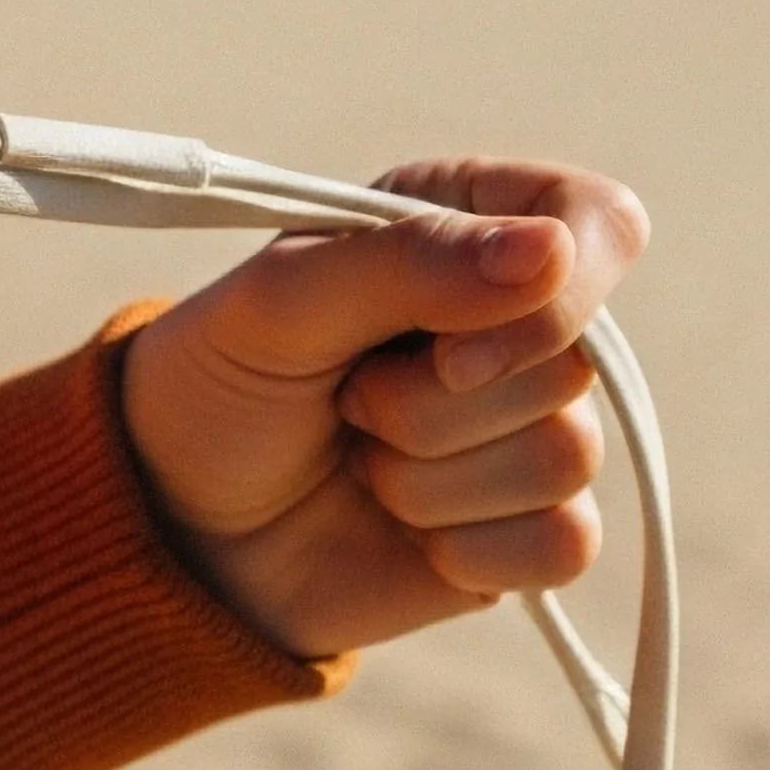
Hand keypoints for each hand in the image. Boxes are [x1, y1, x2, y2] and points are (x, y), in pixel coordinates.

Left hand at [120, 158, 651, 658]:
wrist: (176, 533)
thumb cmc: (214, 390)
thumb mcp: (276, 305)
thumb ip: (405, 263)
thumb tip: (553, 253)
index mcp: (457, 225)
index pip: (592, 223)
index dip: (556, 293)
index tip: (452, 352)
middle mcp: (511, 318)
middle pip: (573, 360)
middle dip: (432, 404)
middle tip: (342, 400)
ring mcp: (530, 425)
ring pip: (565, 456)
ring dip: (428, 478)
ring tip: (354, 456)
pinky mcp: (532, 525)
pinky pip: (564, 542)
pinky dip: (462, 546)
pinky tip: (396, 525)